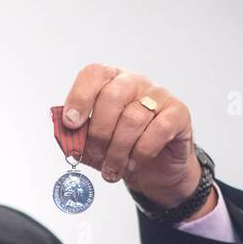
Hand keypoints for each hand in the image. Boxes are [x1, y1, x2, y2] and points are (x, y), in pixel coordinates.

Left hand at [62, 63, 200, 208]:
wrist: (156, 169)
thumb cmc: (121, 150)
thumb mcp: (93, 145)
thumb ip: (77, 139)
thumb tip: (65, 138)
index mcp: (110, 81)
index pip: (94, 74)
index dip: (79, 98)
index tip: (71, 124)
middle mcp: (134, 82)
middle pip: (112, 96)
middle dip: (99, 133)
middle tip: (96, 155)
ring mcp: (158, 95)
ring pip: (133, 119)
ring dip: (118, 151)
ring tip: (113, 169)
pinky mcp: (178, 113)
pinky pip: (157, 130)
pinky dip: (141, 153)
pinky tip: (134, 164)